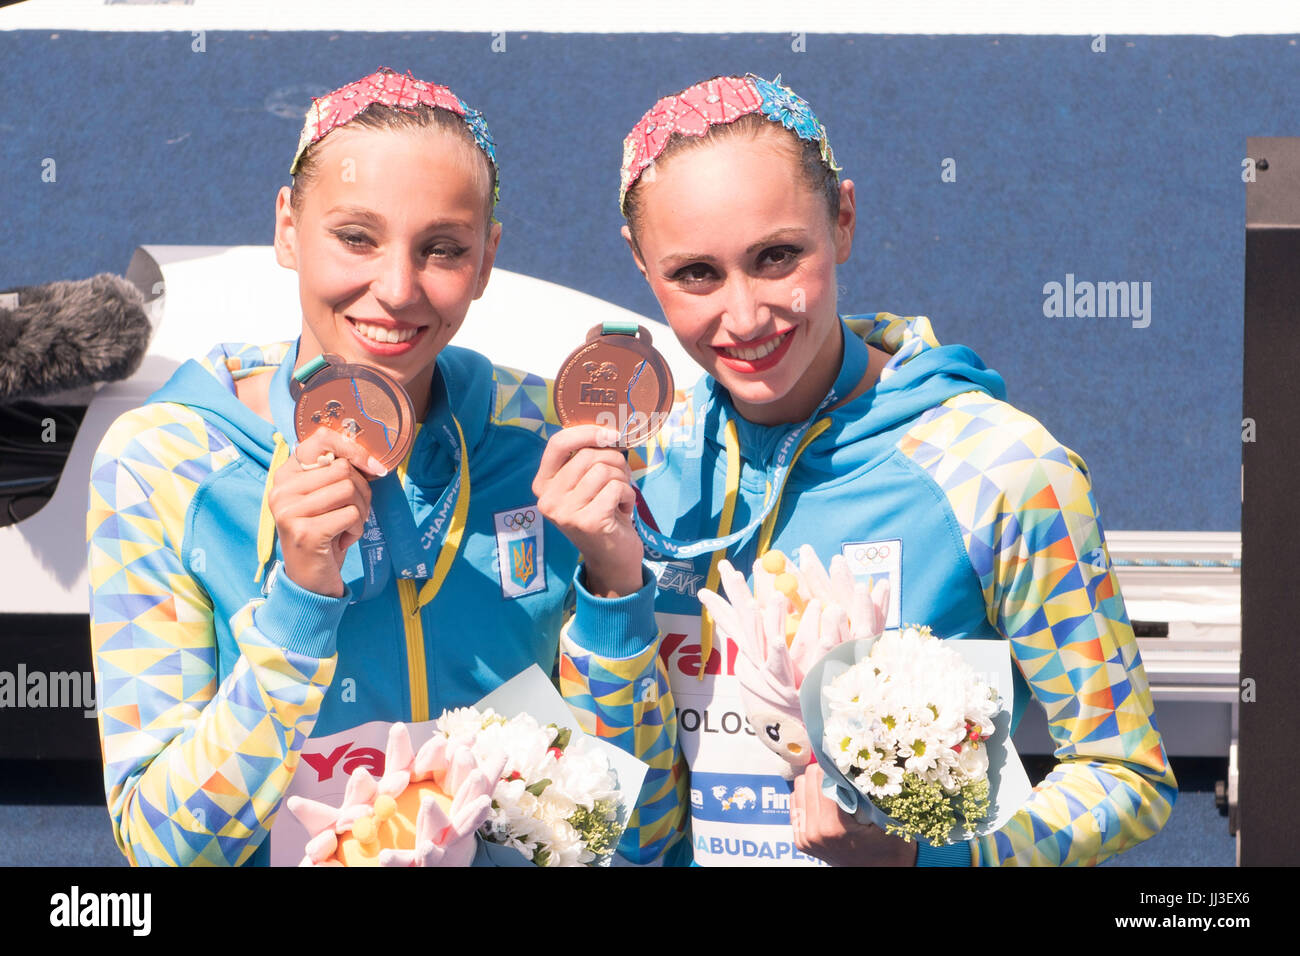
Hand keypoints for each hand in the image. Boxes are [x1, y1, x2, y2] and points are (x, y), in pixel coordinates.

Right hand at [269, 425, 385, 596]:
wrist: (310, 579)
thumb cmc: (324, 532)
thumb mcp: (325, 497)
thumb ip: (336, 473)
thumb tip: (372, 460)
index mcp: (286, 474)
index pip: (320, 438)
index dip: (353, 449)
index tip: (373, 467)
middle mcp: (282, 489)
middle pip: (343, 468)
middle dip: (362, 491)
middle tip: (354, 512)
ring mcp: (289, 511)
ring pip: (350, 490)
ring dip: (361, 512)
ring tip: (346, 527)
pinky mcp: (305, 532)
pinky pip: (351, 515)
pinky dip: (357, 529)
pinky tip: (342, 540)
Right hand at [533, 424, 643, 596]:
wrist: (612, 560)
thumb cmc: (602, 515)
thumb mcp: (587, 485)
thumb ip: (587, 460)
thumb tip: (608, 430)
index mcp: (543, 485)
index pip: (557, 443)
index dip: (586, 432)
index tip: (611, 434)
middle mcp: (548, 499)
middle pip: (588, 455)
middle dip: (615, 461)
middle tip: (621, 479)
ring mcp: (565, 512)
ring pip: (604, 470)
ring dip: (622, 480)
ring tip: (619, 497)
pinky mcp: (588, 522)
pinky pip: (617, 488)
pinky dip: (628, 496)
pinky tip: (623, 510)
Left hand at [791, 764, 917, 866]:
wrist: (883, 870)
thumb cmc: (889, 844)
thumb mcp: (880, 814)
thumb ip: (858, 790)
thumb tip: (842, 759)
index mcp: (832, 826)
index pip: (820, 777)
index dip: (833, 765)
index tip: (845, 761)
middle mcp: (813, 832)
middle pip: (807, 778)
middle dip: (824, 773)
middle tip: (841, 775)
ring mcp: (805, 838)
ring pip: (798, 788)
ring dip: (814, 784)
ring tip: (833, 789)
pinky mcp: (801, 841)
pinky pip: (796, 803)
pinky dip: (808, 798)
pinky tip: (825, 802)